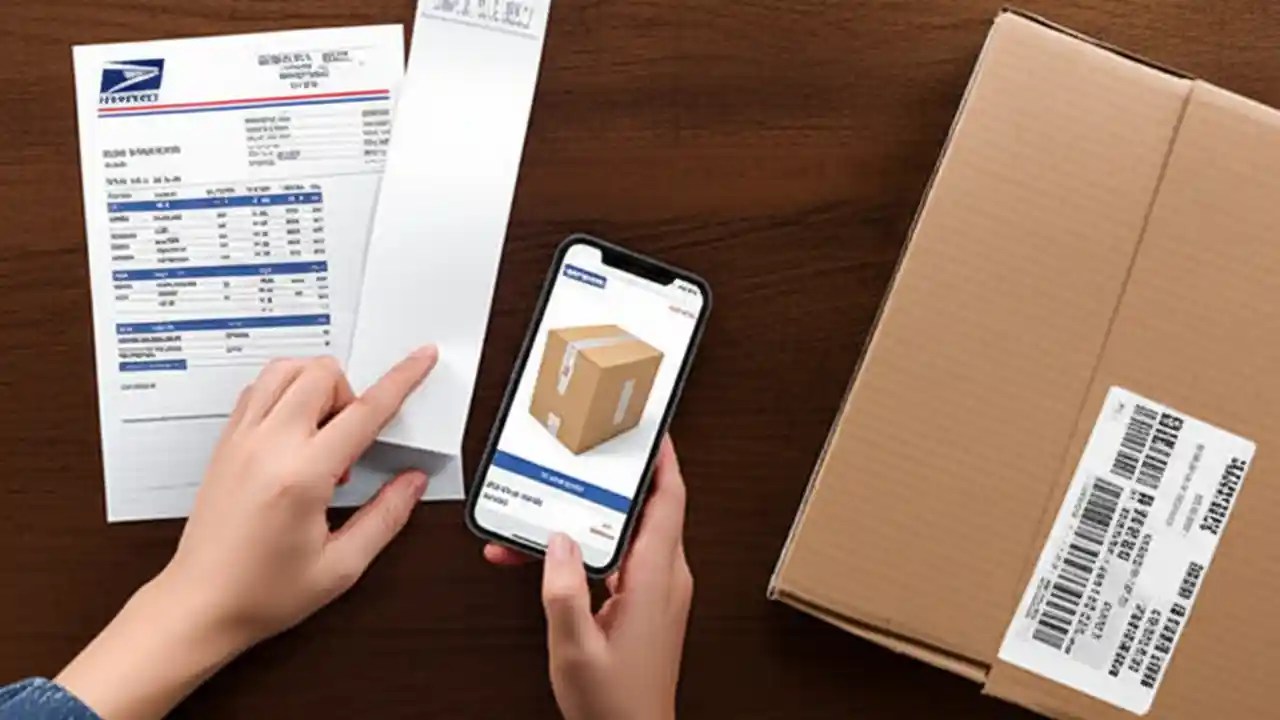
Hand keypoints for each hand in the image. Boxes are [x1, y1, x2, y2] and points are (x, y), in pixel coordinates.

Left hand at [56, 348, 438, 719]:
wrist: (200, 605)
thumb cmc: (263, 592)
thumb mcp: (341, 566)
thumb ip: (385, 516)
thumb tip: (412, 482)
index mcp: (301, 476)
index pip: (364, 411)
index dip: (401, 380)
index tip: (420, 360)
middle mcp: (267, 447)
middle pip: (321, 373)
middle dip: (352, 393)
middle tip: (353, 440)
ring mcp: (240, 440)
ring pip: (285, 370)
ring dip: (315, 386)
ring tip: (324, 434)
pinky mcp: (225, 444)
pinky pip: (259, 390)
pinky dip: (286, 395)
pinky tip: (296, 436)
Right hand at [485, 436, 693, 719]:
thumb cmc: (614, 705)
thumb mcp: (575, 648)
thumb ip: (563, 590)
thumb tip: (558, 539)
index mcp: (657, 580)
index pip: (669, 501)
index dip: (663, 460)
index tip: (650, 429)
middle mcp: (664, 579)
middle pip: (646, 510)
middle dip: (612, 482)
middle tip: (588, 453)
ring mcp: (656, 592)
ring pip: (624, 535)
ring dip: (587, 522)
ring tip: (544, 510)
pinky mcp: (643, 604)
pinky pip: (617, 561)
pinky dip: (584, 553)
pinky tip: (545, 558)